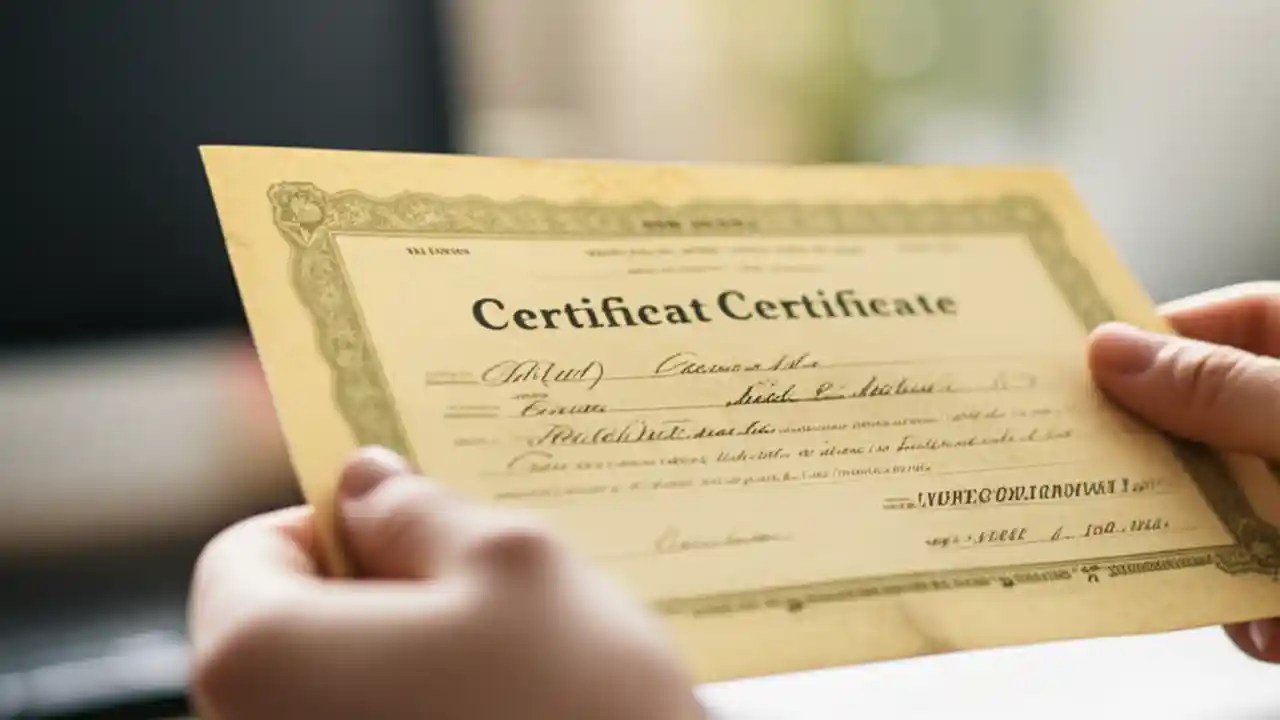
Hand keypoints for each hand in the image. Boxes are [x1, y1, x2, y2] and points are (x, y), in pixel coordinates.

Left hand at [190, 448, 703, 719]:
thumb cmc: (577, 708)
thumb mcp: (514, 564)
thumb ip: (419, 510)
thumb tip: (365, 481)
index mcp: (259, 656)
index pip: (246, 553)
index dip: (334, 525)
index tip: (420, 532)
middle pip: (287, 630)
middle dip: (380, 597)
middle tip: (487, 601)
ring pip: (335, 691)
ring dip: (411, 664)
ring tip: (515, 673)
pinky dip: (425, 715)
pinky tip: (510, 719)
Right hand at [1087, 282, 1279, 661]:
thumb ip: (1224, 389)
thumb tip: (1109, 352)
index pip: (1215, 326)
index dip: (1142, 345)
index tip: (1067, 376)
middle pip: (1199, 429)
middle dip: (1163, 479)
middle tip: (1099, 495)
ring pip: (1223, 515)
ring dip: (1209, 562)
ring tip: (1222, 600)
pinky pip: (1258, 579)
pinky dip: (1258, 612)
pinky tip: (1270, 633)